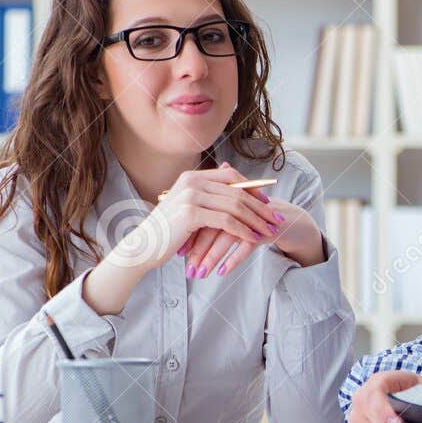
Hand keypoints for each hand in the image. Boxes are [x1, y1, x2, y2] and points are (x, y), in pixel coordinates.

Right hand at [121, 163, 281, 276]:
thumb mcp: (188, 208)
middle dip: (261, 206)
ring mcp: (191, 196)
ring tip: (270, 231)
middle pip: (237, 191)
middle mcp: (191, 181)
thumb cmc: (167, 231)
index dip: (253, 188)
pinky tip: (254, 239)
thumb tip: (229, 187)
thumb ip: (208, 196)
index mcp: (192, 177)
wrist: (143, 246)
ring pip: (235, 206)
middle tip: (277, 218)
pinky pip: (227, 221)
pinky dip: (244, 230)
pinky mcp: (191, 214)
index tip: (268, 202)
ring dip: (256, 220)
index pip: (231, 176)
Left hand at [186, 195, 328, 277]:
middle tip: (186, 269)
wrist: (290, 221)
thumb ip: (209, 223)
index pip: (202, 215)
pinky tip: (221, 272)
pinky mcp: (265, 229)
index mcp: (226, 198)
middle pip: (211, 226)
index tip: (178, 254)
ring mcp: (252, 216)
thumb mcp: (231, 219)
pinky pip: (246, 245)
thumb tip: (187, 232)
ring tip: (200, 274)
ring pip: (226, 236)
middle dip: (198, 250)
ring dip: (212, 257)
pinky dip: (233, 259)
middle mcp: (237, 205)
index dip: (189, 235)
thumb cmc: (255, 220)